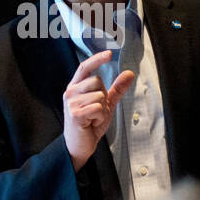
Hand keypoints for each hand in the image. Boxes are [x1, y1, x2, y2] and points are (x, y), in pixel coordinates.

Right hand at [63, 49, 134, 170]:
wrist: (79, 146)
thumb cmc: (89, 124)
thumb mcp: (106, 104)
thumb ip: (116, 88)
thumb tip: (129, 73)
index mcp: (75, 87)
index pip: (85, 67)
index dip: (96, 59)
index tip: (109, 53)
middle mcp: (71, 92)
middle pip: (97, 81)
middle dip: (104, 97)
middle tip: (97, 111)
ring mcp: (71, 103)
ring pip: (99, 95)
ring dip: (102, 110)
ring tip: (93, 119)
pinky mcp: (75, 114)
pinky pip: (98, 108)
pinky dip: (100, 117)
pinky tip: (91, 123)